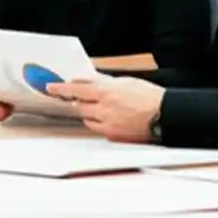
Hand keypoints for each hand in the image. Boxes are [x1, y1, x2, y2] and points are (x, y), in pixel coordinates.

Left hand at [46, 77, 163, 142]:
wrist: (165, 115)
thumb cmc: (149, 96)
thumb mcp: (125, 82)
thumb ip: (104, 82)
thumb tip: (90, 81)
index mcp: (105, 92)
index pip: (75, 89)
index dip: (61, 88)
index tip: (51, 88)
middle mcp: (103, 109)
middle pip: (79, 106)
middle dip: (78, 101)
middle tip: (80, 98)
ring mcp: (107, 124)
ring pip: (87, 119)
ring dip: (88, 113)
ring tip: (101, 108)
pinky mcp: (113, 136)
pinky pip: (98, 129)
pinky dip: (99, 123)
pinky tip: (109, 119)